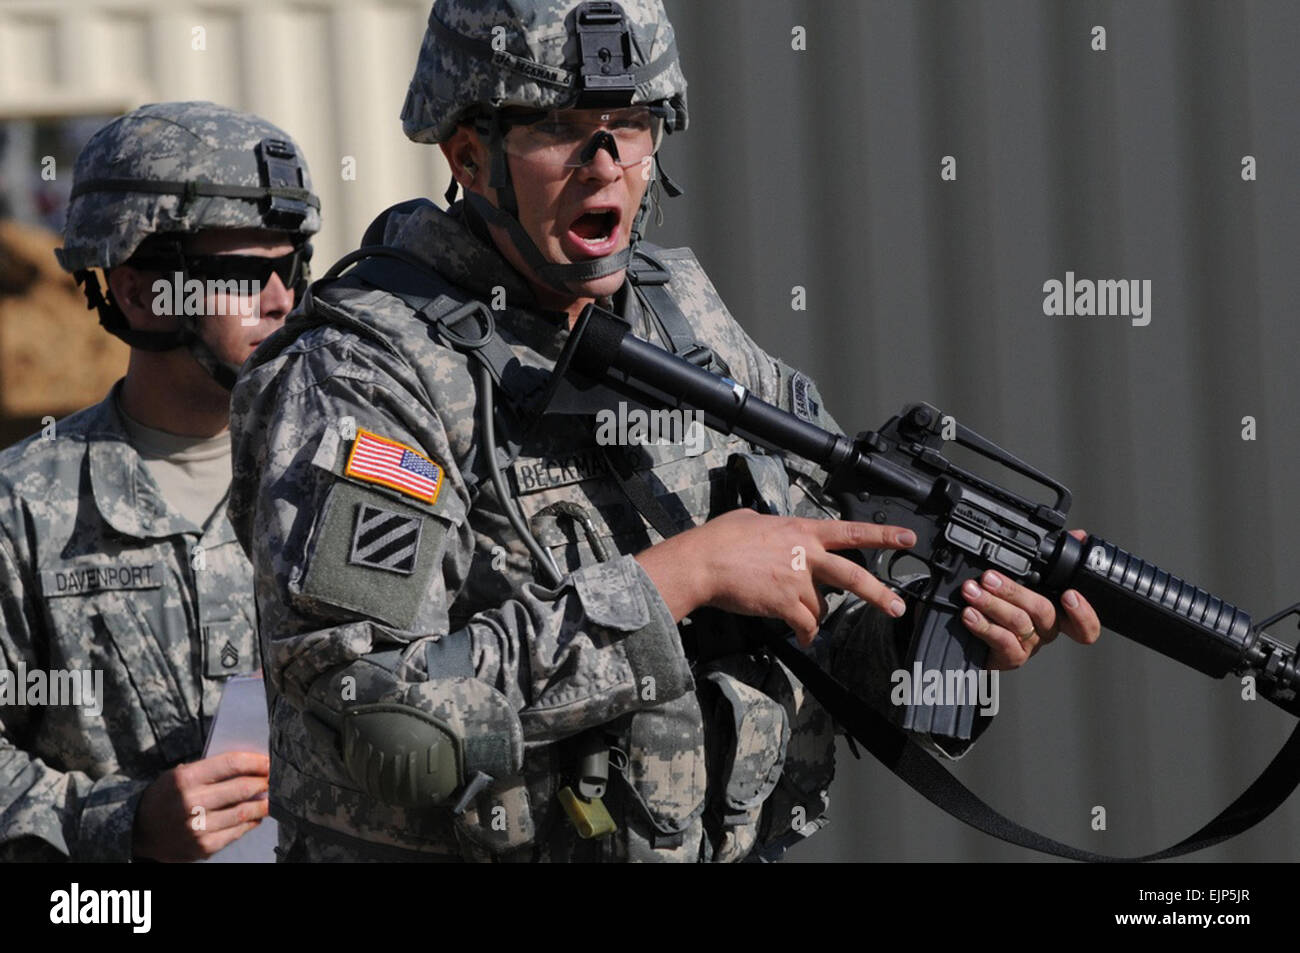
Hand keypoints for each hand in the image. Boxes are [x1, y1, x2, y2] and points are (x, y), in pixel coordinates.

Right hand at [132, 751, 269, 861]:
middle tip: (275, 779)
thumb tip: (250, 766)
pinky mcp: (203, 846)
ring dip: (263, 804)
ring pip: (243, 812)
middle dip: (264, 782)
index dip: (256, 762)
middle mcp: (191, 802)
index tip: (269, 762)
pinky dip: (250, 823)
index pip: (231, 764)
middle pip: (242, 788)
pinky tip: (256, 817)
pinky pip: (236, 832)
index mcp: (185, 778)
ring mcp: (197, 827)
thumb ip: (210, 770)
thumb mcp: (179, 775)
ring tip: (271, 798)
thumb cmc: (167, 797)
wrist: (141, 832)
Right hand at [636, 509, 915, 645]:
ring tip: (801, 618)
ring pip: (822, 606)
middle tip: (898, 607)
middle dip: (879, 594)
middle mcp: (806, 554)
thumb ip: (774, 526)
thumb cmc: (720, 539)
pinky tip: (801, 637)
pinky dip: (805, 634)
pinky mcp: (784, 603)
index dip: (883, 535)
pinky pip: (805, 625)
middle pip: (853, 576)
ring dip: (814, 615)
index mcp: (802, 530)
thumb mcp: (752, 519)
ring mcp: (797, 580)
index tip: (908, 538)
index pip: (851, 531)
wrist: (703, 562)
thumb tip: (773, 527)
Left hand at [959, 529, 1100, 668]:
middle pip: (1043, 611)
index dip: (1084, 613)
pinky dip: (985, 626)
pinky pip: (1002, 642)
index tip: (1069, 594)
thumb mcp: (1025, 578)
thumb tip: (1078, 536)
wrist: (970, 635)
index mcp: (1058, 612)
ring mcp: (1029, 645)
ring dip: (992, 603)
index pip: (1085, 625)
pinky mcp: (1008, 657)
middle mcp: (1046, 630)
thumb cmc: (1005, 604)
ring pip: (1019, 623)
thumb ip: (1049, 560)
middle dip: (1014, 591)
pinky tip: (970, 615)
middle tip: (989, 577)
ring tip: (971, 591)